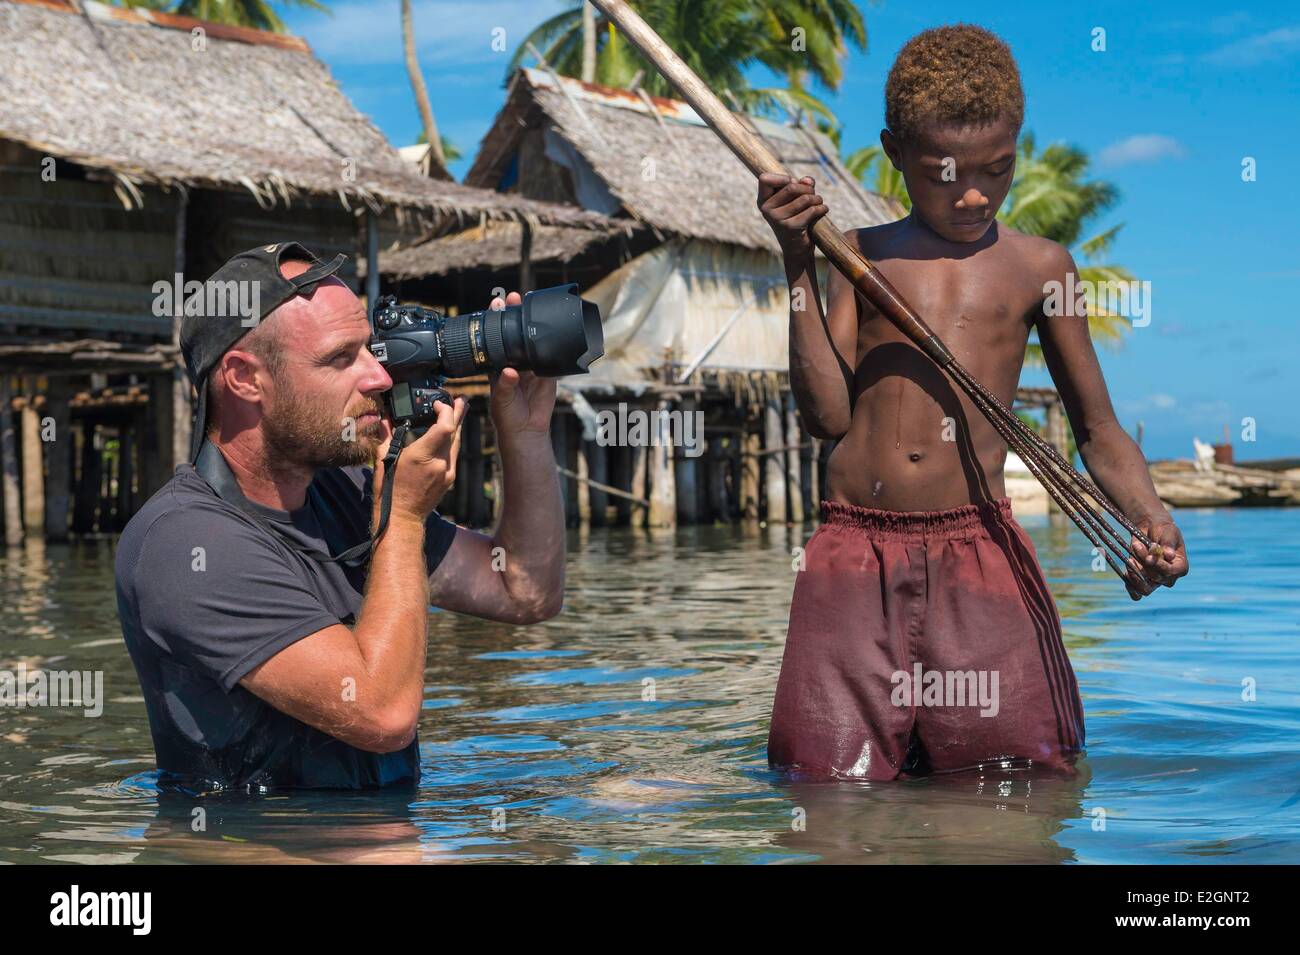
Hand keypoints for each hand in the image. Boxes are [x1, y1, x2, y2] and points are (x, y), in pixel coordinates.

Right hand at [371, 396, 464, 525]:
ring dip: (457, 426)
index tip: (438, 403)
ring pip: (456, 443)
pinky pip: (453, 455)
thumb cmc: (389, 490)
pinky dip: (451, 442)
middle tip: (460, 398)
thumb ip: (386, 435)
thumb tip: (384, 418)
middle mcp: (440, 464)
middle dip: (458, 413)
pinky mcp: (449, 479)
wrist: (402, 518)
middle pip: (455, 432)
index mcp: (423, 456)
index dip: (446, 411)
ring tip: (458, 410)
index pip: (445, 427)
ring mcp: (447, 472)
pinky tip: (448, 435)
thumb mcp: (383, 460)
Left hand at [487, 291, 556, 440]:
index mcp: (498, 365)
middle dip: (514, 314)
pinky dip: (551, 345)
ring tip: (532, 306)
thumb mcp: (501, 400)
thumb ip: (504, 386)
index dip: (496, 321)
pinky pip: (549, 357)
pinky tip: (552, 330)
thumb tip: (509, 372)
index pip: (496, 338)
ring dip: (533, 325)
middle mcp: (514, 362)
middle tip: (513, 297)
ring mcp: (531, 366)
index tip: (496, 304)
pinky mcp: (547, 373)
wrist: (526, 430)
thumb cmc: (507, 415)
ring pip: (532, 341)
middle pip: (514, 333)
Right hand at [758, 173, 827, 257]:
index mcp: (763, 201)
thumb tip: (808, 181)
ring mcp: (777, 220)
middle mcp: (766, 210)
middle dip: (807, 189)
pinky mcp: (790, 227)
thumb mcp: (795, 199)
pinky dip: (821, 208)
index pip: (764, 179)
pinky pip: (811, 210)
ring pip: (805, 198)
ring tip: (819, 202)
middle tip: (813, 195)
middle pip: (792, 187)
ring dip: (817, 199)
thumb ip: (801, 185)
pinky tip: (823, 210)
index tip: (792, 184)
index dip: (782, 178)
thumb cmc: (796, 218)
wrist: (796, 249)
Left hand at [1123, 516, 1188, 600]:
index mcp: (1180, 567)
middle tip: (1137, 545)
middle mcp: (1169, 577)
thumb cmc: (1162, 529)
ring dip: (1135, 577)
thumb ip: (1168, 543)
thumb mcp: (1168, 531)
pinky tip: (1126, 575)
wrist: (1149, 529)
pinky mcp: (1142, 580)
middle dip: (1144, 561)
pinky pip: (1136, 593)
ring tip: (1129, 561)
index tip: (1148, 557)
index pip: (1170, 572)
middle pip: (1155, 578)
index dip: (1158, 566)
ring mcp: (1155, 581)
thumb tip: (1169, 555)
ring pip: (1146, 589)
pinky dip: (1131, 588)